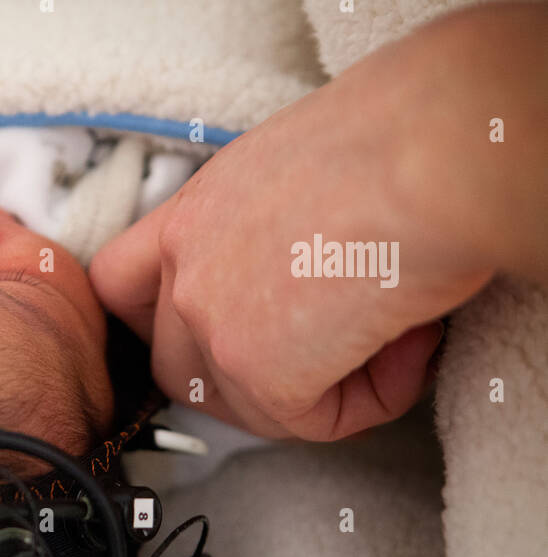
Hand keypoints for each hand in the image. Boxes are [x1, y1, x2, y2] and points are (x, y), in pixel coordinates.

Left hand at [88, 7, 526, 439]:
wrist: (435, 151)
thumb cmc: (405, 134)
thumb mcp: (303, 169)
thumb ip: (274, 232)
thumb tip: (313, 275)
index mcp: (192, 213)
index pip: (121, 288)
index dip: (161, 323)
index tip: (222, 327)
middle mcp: (185, 267)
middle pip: (178, 369)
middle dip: (252, 381)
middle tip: (333, 351)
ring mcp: (213, 323)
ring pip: (248, 406)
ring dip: (324, 390)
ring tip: (398, 334)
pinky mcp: (261, 372)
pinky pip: (314, 422)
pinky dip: (375, 398)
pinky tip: (415, 341)